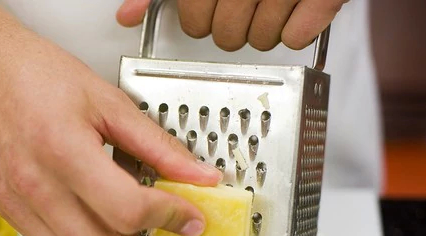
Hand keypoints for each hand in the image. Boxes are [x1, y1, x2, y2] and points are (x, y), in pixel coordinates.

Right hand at [0, 0, 221, 235]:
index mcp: (61, 149)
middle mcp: (35, 186)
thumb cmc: (38, 75)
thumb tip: (198, 177)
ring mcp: (18, 205)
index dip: (170, 218)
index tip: (195, 218)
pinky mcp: (10, 212)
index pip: (126, 209)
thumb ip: (157, 146)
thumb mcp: (108, 101)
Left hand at [117, 0, 347, 50]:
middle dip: (233, 26)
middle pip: (226, 38)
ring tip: (272, 1)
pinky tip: (296, 6)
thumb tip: (127, 16)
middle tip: (244, 4)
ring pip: (260, 42)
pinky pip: (297, 37)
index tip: (212, 7)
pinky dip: (298, 28)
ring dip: (265, 28)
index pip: (193, 22)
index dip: (201, 18)